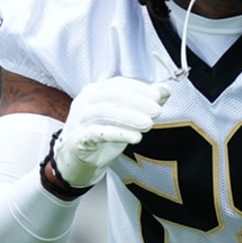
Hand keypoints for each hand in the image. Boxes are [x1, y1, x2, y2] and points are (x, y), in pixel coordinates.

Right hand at [53, 77, 170, 187]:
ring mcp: (79, 119)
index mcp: (96, 90)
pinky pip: (96, 133)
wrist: (80, 159)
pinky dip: (118, 133)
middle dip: (138, 102)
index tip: (158, 98)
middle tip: (157, 111)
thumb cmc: (104, 133)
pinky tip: (136, 138)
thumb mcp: (126, 116)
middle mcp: (85, 100)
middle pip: (112, 95)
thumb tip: (164, 89)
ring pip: (104, 112)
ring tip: (149, 125)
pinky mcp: (77, 138)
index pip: (119, 84)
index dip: (140, 89)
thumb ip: (145, 101)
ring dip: (129, 117)